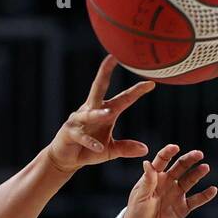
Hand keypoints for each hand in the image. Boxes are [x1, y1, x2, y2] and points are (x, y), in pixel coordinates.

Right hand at [47, 54, 154, 173]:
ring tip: (108, 113)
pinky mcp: (69, 132)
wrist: (66, 159)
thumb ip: (125, 148)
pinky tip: (98, 147)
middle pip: (98, 87)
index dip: (136, 91)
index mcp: (105, 111)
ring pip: (89, 114)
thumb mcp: (110, 150)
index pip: (123, 99)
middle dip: (104, 72)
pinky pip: (81, 136)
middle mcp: (91, 110)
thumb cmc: (89, 150)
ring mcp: (78, 120)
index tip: (151, 83)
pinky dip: (90, 142)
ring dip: (98, 114)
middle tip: (113, 58)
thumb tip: (145, 149)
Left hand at [123, 144, 216, 217]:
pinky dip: (205, 196)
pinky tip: (213, 190)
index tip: (175, 147)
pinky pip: (196, 200)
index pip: (162, 160)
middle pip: (180, 166)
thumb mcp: (140, 197)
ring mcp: (177, 194)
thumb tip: (147, 163)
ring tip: (205, 167)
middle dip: (189, 159)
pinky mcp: (184, 207)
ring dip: (198, 173)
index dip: (168, 152)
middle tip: (198, 154)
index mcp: (155, 177)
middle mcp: (168, 182)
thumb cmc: (137, 213)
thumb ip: (147, 181)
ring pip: (190, 180)